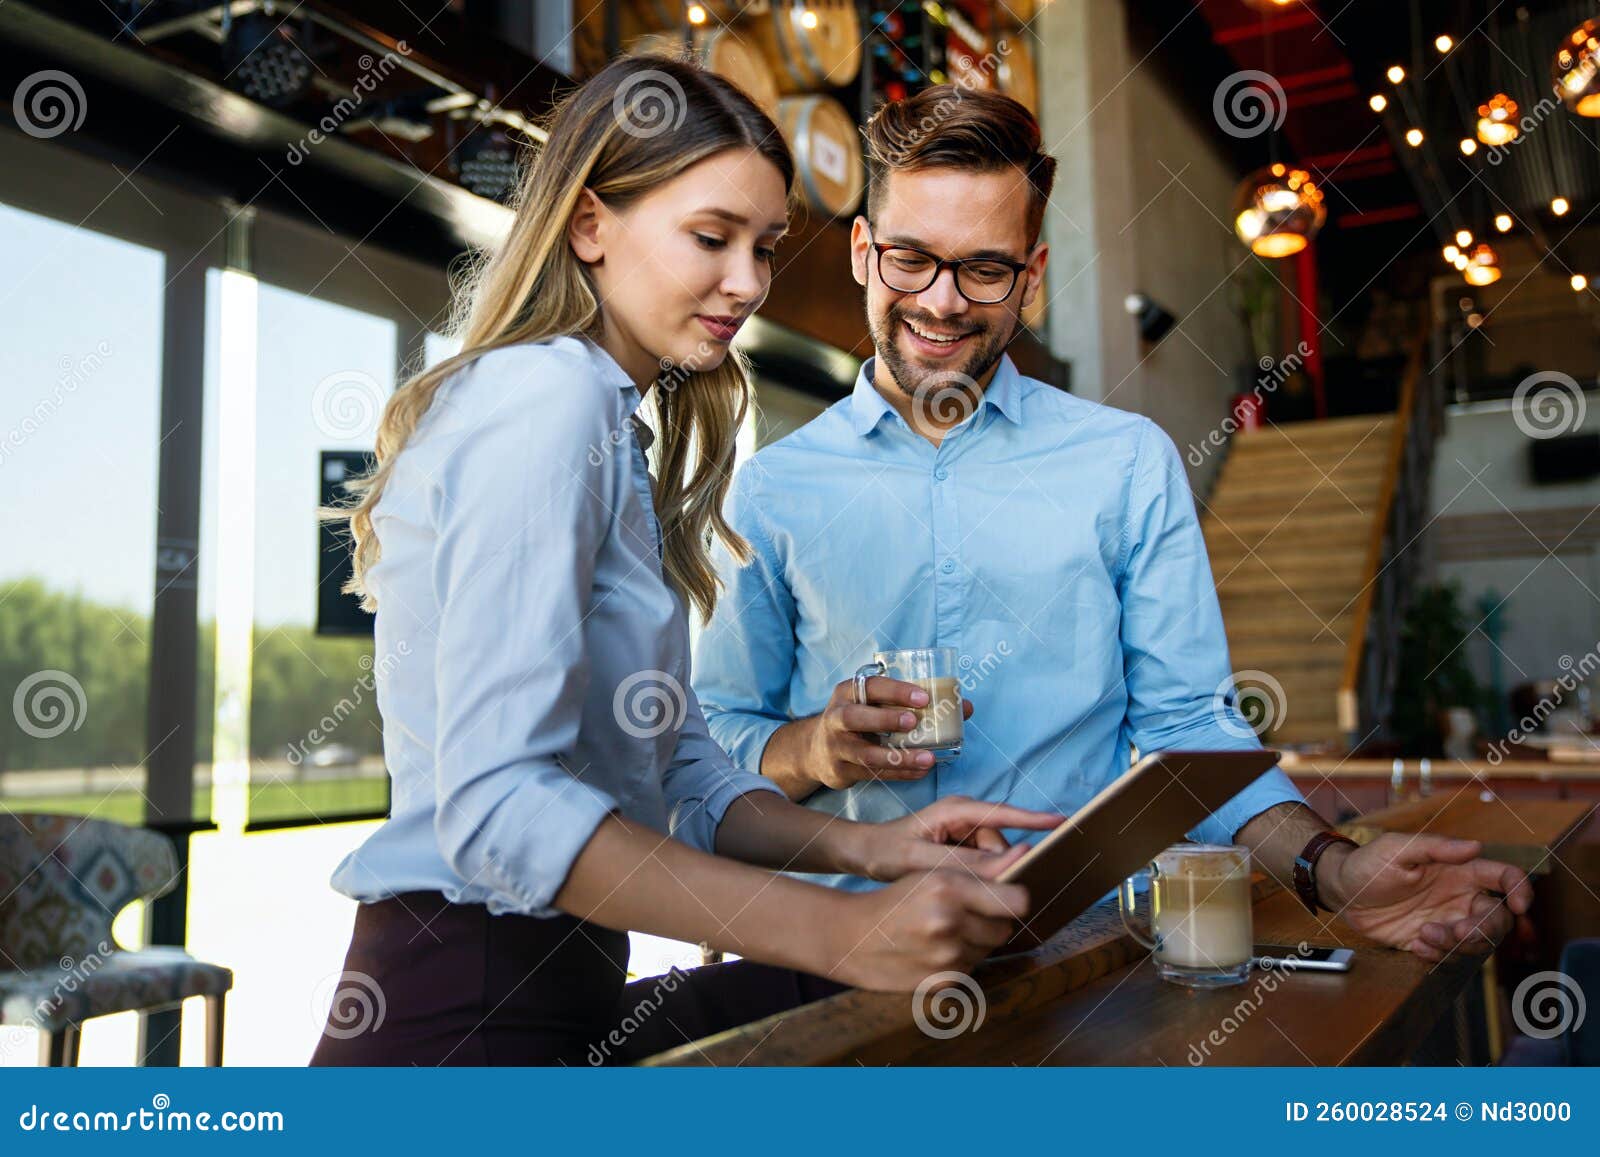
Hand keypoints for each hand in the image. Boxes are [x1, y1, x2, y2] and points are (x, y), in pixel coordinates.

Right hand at [801, 675, 972, 791]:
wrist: (817, 749)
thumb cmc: (860, 718)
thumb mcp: (877, 703)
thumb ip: (915, 702)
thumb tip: (964, 706)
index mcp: (849, 692)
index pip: (871, 687)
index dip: (896, 691)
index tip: (924, 697)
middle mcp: (837, 717)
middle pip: (855, 717)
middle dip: (885, 719)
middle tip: (914, 722)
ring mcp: (836, 746)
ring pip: (865, 754)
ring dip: (897, 757)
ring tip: (927, 758)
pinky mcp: (841, 770)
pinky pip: (872, 774)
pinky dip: (898, 774)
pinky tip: (920, 772)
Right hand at [822, 869, 1030, 991]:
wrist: (853, 937)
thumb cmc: (895, 901)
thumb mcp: (930, 875)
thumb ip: (974, 878)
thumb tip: (1022, 872)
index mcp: (949, 887)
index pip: (1017, 901)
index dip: (1014, 900)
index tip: (1007, 899)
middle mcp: (950, 922)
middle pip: (1004, 929)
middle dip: (991, 922)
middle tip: (965, 916)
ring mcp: (947, 957)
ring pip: (988, 951)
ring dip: (974, 944)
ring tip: (943, 934)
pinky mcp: (943, 982)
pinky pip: (971, 970)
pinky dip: (959, 962)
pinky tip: (935, 953)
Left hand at [851, 795, 1062, 881]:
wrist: (865, 853)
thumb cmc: (887, 851)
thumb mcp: (921, 860)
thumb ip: (965, 863)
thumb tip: (1009, 863)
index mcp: (957, 810)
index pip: (1004, 814)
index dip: (1034, 820)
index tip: (1062, 823)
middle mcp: (966, 816)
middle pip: (1002, 844)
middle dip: (998, 868)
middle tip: (975, 892)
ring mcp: (966, 830)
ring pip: (995, 858)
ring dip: (986, 876)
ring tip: (956, 888)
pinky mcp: (964, 846)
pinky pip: (984, 863)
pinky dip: (980, 877)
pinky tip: (963, 889)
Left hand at [1320, 833, 1533, 961]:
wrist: (1342, 892)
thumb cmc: (1369, 863)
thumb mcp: (1397, 848)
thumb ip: (1435, 847)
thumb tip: (1475, 846)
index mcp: (1459, 870)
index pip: (1504, 877)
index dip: (1521, 890)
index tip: (1519, 905)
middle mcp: (1459, 897)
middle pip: (1497, 919)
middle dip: (1483, 930)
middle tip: (1455, 931)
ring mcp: (1446, 921)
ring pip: (1477, 942)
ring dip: (1457, 945)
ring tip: (1424, 935)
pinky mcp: (1430, 941)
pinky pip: (1450, 956)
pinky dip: (1438, 956)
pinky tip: (1415, 944)